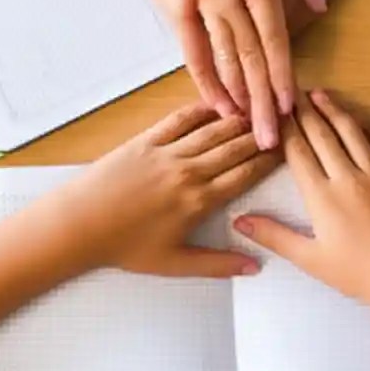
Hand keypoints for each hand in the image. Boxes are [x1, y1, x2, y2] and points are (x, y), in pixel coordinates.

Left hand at [49, 103, 281, 277]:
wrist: (80, 224)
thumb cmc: (125, 247)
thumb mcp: (174, 264)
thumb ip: (217, 264)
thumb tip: (255, 267)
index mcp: (198, 201)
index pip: (245, 175)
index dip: (270, 160)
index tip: (289, 148)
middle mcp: (188, 172)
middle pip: (235, 148)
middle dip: (262, 135)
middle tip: (283, 121)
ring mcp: (166, 153)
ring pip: (212, 131)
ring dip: (238, 119)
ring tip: (259, 110)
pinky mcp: (145, 141)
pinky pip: (179, 120)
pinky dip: (201, 110)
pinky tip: (217, 103)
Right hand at [111, 0, 326, 150]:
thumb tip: (321, 5)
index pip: (276, 34)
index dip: (282, 73)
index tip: (290, 106)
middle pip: (253, 55)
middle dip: (264, 100)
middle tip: (272, 138)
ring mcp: (202, 2)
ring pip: (226, 58)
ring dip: (239, 97)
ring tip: (249, 129)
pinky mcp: (175, 9)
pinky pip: (195, 52)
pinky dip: (207, 80)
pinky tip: (218, 104)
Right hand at [233, 91, 369, 322]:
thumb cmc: (359, 275)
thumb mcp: (310, 259)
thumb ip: (274, 236)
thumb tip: (239, 222)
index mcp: (322, 197)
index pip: (298, 152)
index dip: (284, 127)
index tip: (274, 109)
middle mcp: (348, 178)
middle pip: (322, 135)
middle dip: (305, 111)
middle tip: (293, 91)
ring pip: (352, 134)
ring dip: (335, 111)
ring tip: (321, 95)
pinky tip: (363, 126)